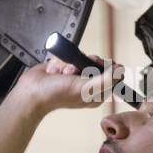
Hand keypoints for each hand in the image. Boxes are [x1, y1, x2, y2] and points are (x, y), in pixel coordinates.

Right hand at [10, 53, 124, 114]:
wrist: (31, 92)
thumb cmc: (56, 95)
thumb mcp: (86, 88)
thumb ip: (106, 80)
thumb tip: (121, 71)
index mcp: (96, 94)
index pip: (112, 75)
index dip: (106, 66)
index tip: (97, 65)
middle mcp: (87, 84)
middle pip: (97, 63)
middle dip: (85, 62)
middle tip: (76, 70)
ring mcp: (75, 76)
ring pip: (81, 58)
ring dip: (70, 62)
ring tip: (61, 73)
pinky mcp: (64, 68)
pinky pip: (68, 57)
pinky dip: (60, 62)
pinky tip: (54, 71)